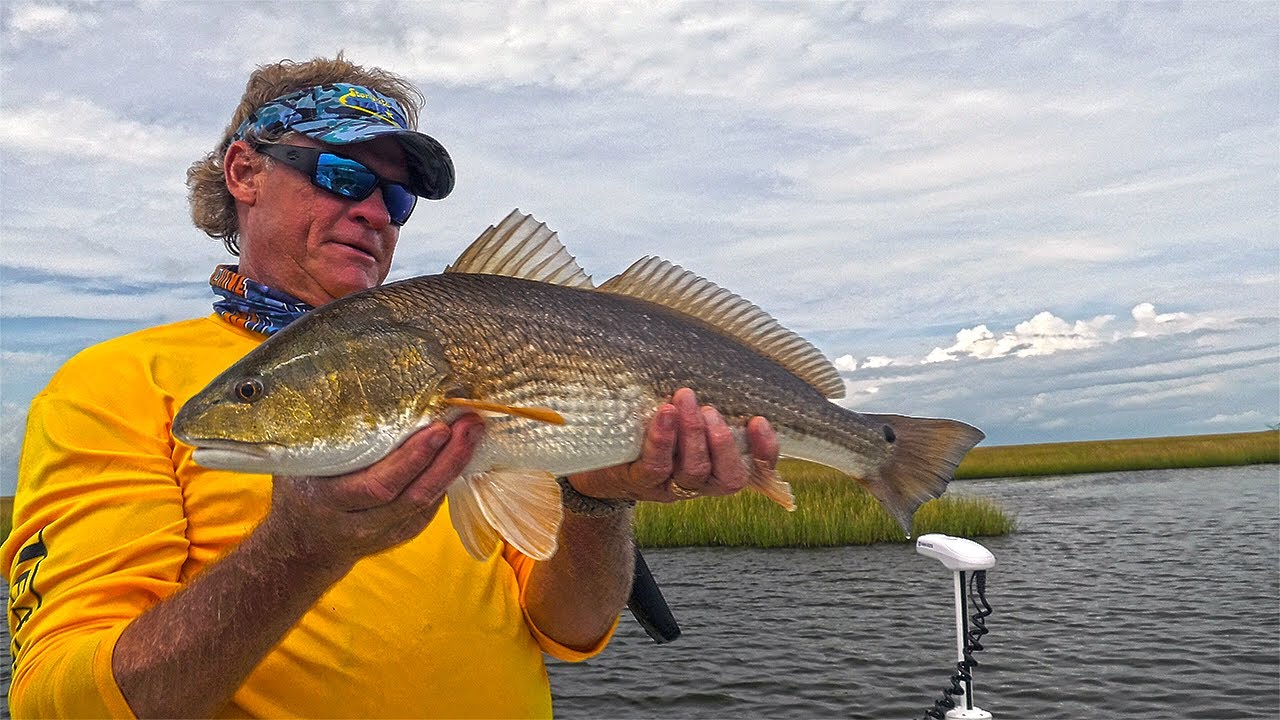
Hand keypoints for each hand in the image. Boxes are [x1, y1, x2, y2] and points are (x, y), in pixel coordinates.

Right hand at [261, 414, 484, 570]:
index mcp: (329, 500)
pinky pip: (430, 504)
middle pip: (413, 495)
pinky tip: (461, 450)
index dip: (411, 459)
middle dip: (447, 460)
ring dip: (455, 465)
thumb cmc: (301, 489)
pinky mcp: (402, 532)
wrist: (301, 544)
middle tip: (468, 424)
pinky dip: (447, 476)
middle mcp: (359, 521)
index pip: (378, 485)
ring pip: (427, 502)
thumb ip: (325, 437)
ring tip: (473, 431)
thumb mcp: (301, 464)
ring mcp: (384, 531)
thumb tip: (354, 384)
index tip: (438, 429)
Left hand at [567, 388, 778, 502]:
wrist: (598, 455)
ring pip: (693, 471)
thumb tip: (719, 350)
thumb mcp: (681, 412)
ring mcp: (669, 486)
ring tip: (685, 399)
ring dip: (693, 434)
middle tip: (711, 409)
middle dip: (723, 442)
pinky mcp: (639, 482)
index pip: (755, 468)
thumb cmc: (650, 424)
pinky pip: (655, 466)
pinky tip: (663, 414)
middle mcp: (699, 482)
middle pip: (728, 477)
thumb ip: (702, 397)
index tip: (759, 420)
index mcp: (718, 466)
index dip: (765, 451)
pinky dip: (662, 439)